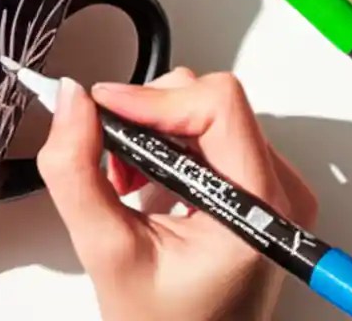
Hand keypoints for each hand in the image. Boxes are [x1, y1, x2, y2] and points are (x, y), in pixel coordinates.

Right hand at [37, 69, 317, 320]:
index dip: (154, 98)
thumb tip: (72, 105)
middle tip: (111, 160)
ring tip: (129, 183)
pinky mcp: (257, 185)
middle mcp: (279, 191)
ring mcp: (273, 187)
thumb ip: (78, 174)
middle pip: (211, 101)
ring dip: (154, 133)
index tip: (106, 108)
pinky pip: (211, 131)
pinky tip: (148, 186)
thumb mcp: (107, 253)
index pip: (218, 105)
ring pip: (207, 110)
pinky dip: (168, 145)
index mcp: (257, 209)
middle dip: (147, 120)